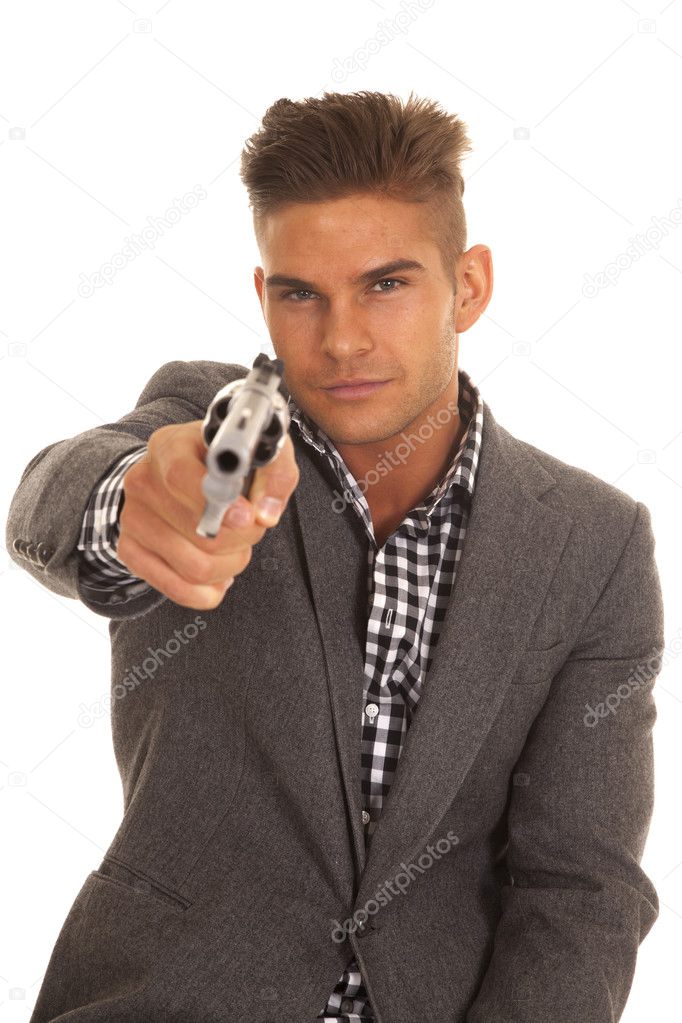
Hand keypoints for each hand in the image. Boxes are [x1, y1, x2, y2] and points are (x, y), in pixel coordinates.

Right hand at [117, 420, 299, 609]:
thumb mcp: (258, 453)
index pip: (180, 476)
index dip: (216, 501)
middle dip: (242, 538)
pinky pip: (176, 589)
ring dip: (231, 565)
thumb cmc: (224, 464)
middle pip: (198, 532)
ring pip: (194, 567)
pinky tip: (220, 574)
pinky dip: (208, 591)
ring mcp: (132, 518)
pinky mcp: (130, 550)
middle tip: (251, 527)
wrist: (181, 474)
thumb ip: (275, 475)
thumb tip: (266, 514)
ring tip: (237, 548)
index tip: (247, 516)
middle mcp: (143, 480)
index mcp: (170, 447)